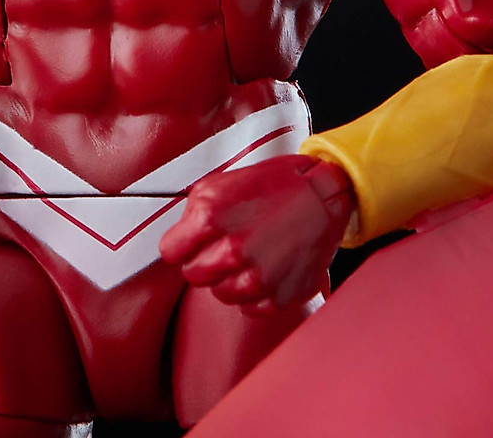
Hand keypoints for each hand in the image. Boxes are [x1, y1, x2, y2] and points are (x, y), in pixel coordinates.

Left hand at [159, 154, 354, 314]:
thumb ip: (192, 214)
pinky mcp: (279, 296)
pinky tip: (265, 267)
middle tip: (223, 244)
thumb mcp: (220, 184)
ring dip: (229, 278)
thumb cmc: (274, 185)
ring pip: (220, 294)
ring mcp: (256, 277)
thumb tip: (177, 240)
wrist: (322, 194)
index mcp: (211, 218)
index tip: (189, 243)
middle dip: (204, 260)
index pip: (170, 252)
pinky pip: (249, 308)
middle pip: (193, 276)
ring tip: (249, 253)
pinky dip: (254, 292)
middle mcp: (232, 250)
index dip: (180, 245)